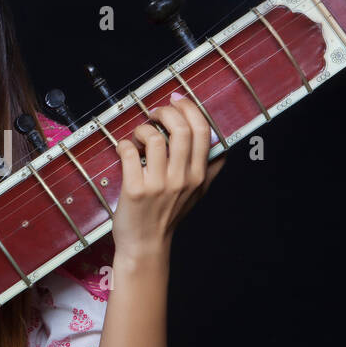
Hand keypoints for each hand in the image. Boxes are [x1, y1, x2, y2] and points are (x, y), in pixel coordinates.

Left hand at [110, 92, 225, 260]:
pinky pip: (129, 152)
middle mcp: (181, 179)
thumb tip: (221, 148)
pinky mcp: (135, 190)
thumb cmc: (167, 217)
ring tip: (138, 137)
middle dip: (165, 112)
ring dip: (141, 129)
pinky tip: (124, 149)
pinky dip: (124, 144)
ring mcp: (158, 185)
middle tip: (154, 114)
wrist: (145, 245)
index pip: (202, 131)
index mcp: (198, 176)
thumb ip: (209, 171)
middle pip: (180, 129)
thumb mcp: (196, 195)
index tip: (177, 101)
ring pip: (153, 138)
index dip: (189, 109)